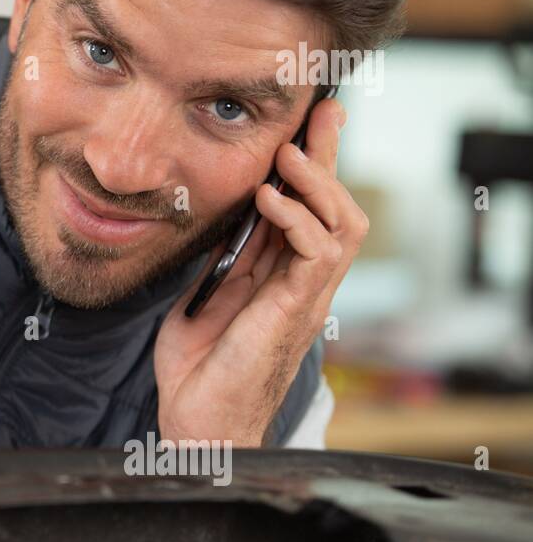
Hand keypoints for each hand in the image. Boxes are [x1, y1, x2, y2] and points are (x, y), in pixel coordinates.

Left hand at [153, 97, 367, 445]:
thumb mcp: (204, 297)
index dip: (314, 165)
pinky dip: (297, 220)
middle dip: (330, 158)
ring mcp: (305, 298)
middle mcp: (303, 285)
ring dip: (318, 184)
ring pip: (343, 225)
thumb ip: (222, 260)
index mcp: (282, 278)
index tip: (310, 120)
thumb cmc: (199, 371)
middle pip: (337, 207)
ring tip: (287, 156)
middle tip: (319, 115)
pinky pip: (317, 255)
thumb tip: (221, 216)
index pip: (308, 210)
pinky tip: (267, 202)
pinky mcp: (295, 312)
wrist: (199, 425)